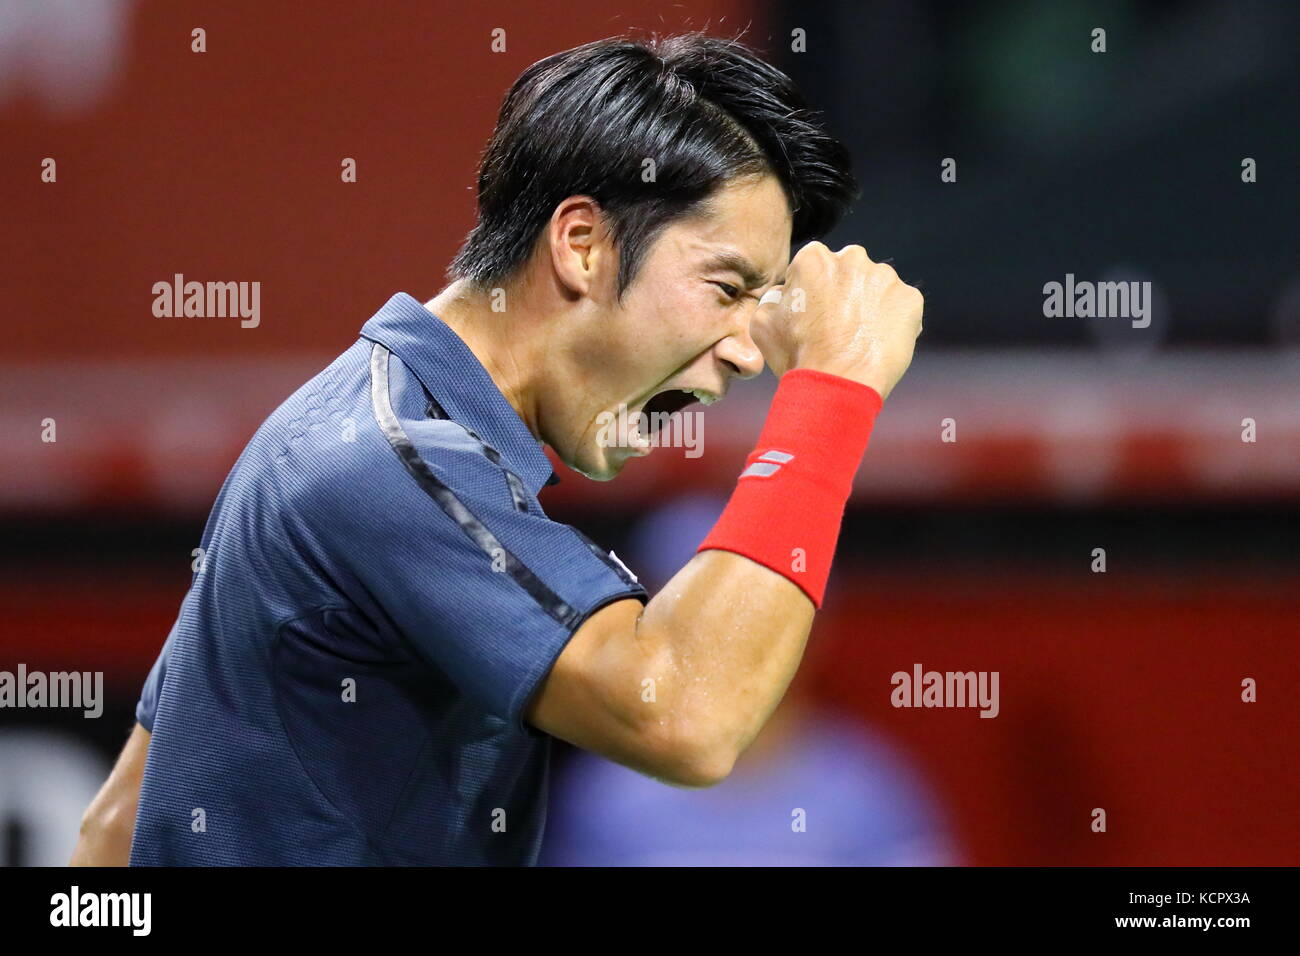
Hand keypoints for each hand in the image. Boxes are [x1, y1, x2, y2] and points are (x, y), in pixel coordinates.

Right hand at [750, 241, 922, 399]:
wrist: (838, 385)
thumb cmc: (798, 355)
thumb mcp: (763, 322)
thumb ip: (774, 297)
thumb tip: (785, 293)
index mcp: (814, 258)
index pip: (815, 267)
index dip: (813, 293)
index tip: (813, 316)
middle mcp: (852, 258)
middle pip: (849, 272)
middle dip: (845, 293)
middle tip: (838, 328)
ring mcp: (885, 277)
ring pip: (877, 288)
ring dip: (870, 307)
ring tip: (859, 340)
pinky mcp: (910, 299)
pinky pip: (901, 307)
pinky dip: (893, 323)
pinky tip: (877, 344)